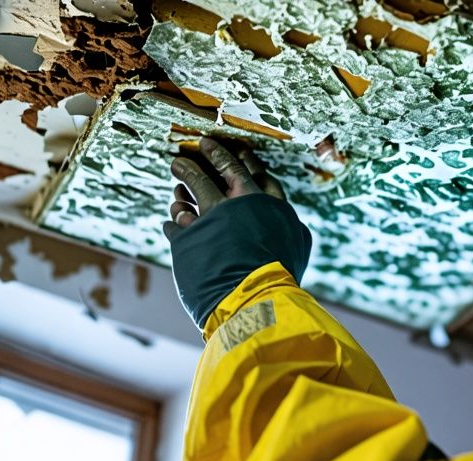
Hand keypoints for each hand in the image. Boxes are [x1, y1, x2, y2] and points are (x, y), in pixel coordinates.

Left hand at [163, 137, 311, 329]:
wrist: (256, 302)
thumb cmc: (282, 280)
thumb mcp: (297, 248)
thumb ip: (289, 229)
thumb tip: (294, 224)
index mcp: (270, 205)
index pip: (254, 172)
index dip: (242, 159)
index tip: (234, 150)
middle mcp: (240, 203)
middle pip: (221, 168)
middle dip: (210, 154)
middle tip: (201, 145)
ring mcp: (211, 217)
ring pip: (192, 184)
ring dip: (183, 174)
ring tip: (176, 171)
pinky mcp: (186, 235)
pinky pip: (175, 220)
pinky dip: (175, 219)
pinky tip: (174, 220)